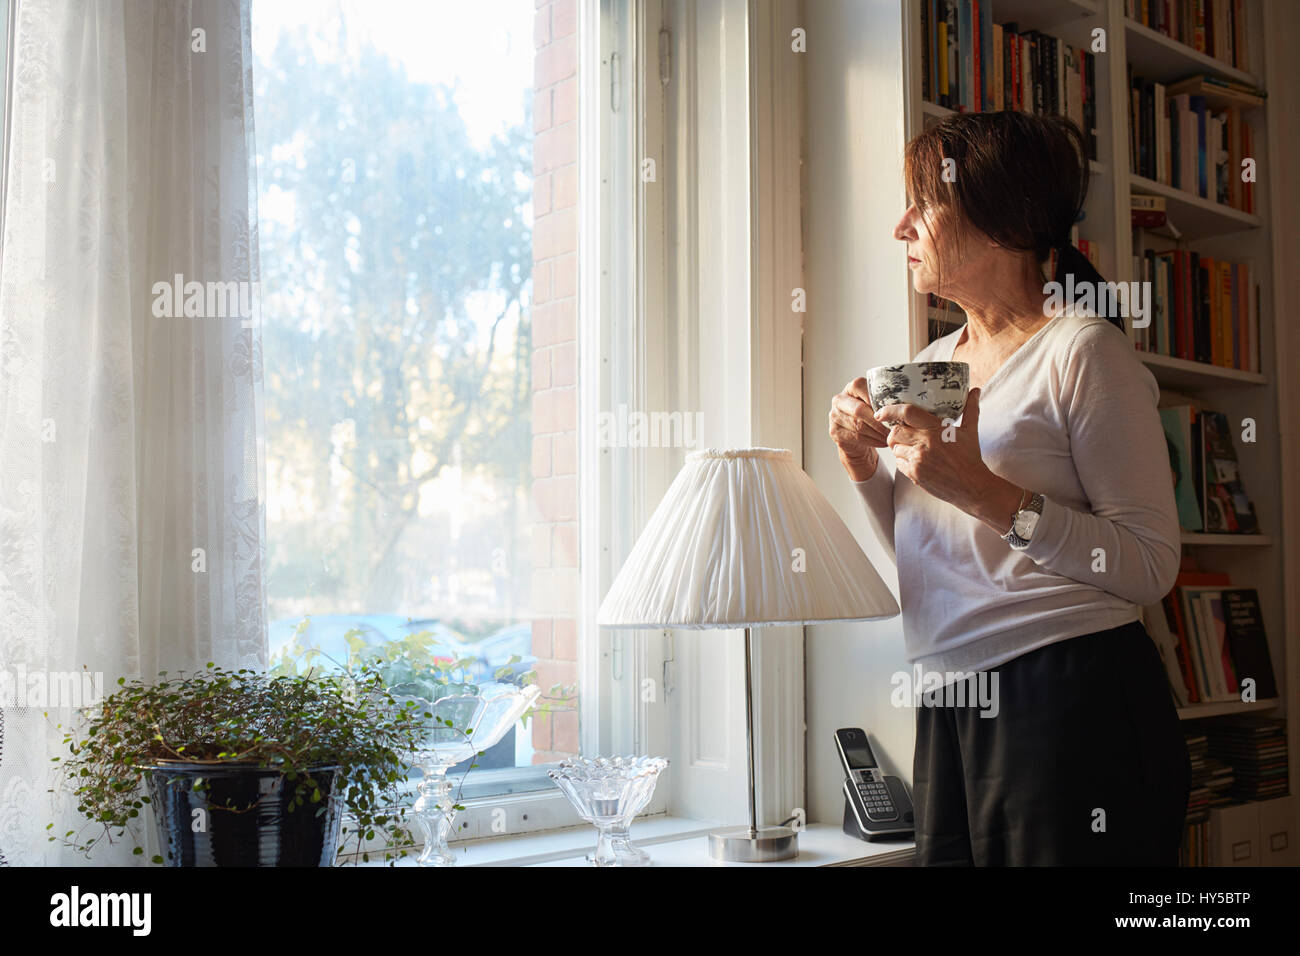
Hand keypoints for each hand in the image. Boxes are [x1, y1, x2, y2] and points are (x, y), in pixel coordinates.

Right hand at [828, 378, 891, 480]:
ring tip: (890, 436)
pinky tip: (882, 442)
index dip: (875, 398)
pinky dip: (872, 441)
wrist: (857, 436)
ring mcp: (834, 416)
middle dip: (878, 421)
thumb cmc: (871, 416)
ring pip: (858, 426)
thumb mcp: (877, 404)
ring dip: (877, 433)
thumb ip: (885, 398)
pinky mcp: (835, 432)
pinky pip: (856, 437)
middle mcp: (839, 400)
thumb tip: (905, 401)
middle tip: (893, 428)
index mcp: (850, 388)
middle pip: (859, 410)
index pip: (859, 386)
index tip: (890, 408)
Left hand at [874, 388, 995, 512]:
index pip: (906, 413)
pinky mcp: (915, 474)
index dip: (890, 411)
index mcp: (936, 429)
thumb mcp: (970, 431)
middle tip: (902, 435)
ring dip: (899, 448)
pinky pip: (899, 464)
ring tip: (913, 449)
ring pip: (895, 448)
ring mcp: (918, 460)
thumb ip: (970, 409)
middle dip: (895, 433)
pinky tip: (916, 462)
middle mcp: (925, 443)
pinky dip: (903, 462)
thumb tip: (975, 390)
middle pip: (895, 432)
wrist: (972, 486)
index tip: (880, 412)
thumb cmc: (970, 457)